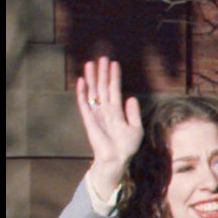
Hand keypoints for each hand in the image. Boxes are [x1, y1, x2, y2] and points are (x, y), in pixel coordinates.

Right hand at [74, 56, 143, 194]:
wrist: (117, 159)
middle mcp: (105, 109)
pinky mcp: (89, 119)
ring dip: (92, 78)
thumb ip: (133, 113)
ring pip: (93, 91)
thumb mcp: (136, 128)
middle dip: (102, 72)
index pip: (115, 89)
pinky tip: (81, 81)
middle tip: (102, 57)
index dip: (114, 76)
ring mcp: (96, 113)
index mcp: (116, 110)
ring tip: (90, 63)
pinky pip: (84, 103)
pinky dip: (82, 92)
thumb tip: (131, 97)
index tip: (114, 63)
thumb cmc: (127, 146)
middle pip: (103, 87)